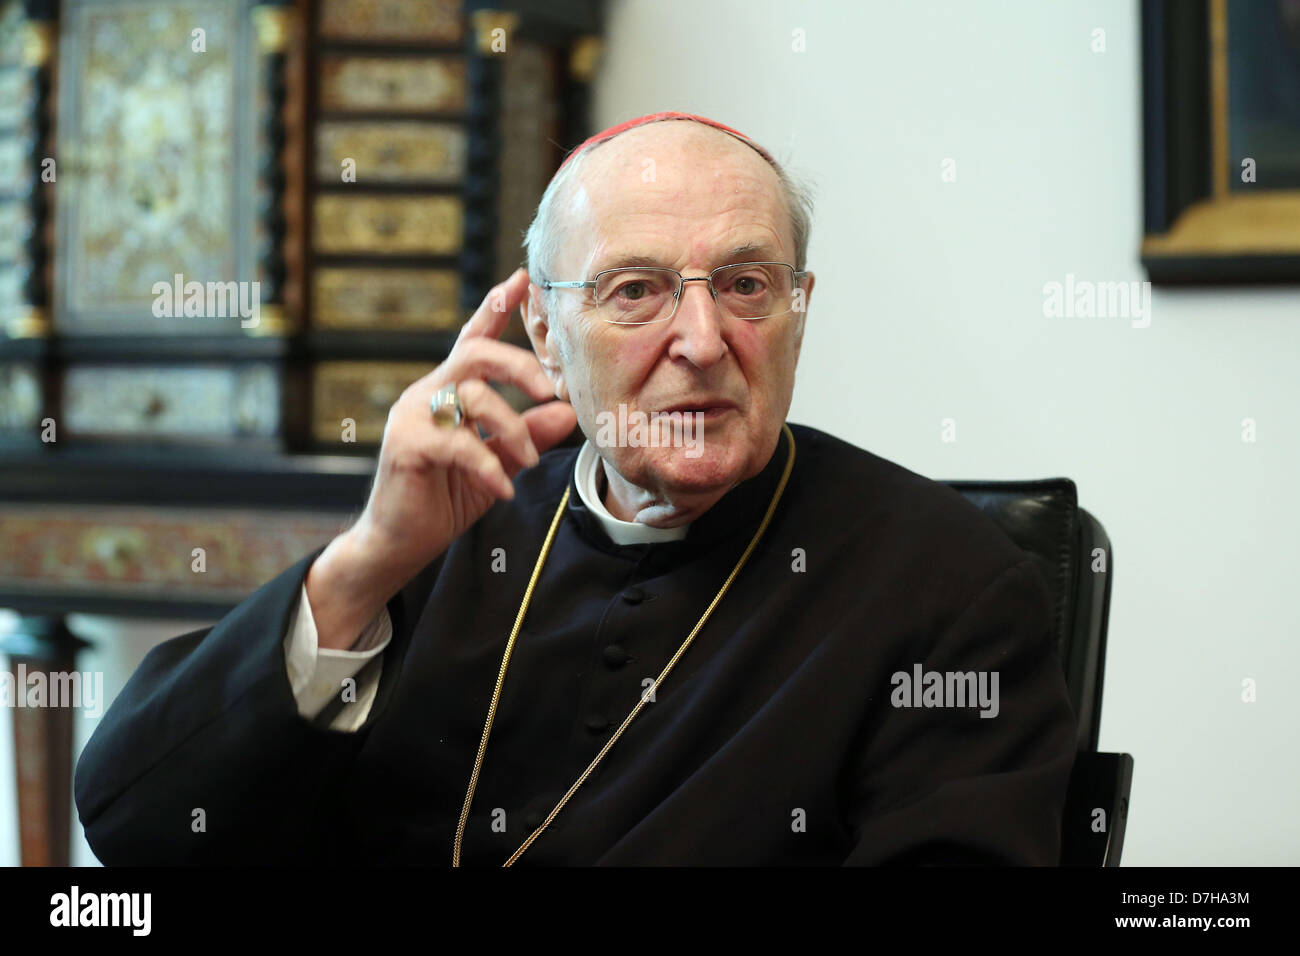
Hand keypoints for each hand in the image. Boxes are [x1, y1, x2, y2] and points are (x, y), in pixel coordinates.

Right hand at [306, 268, 575, 647]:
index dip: (495, 308)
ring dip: (513, 430)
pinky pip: (459, 444)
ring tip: (528, 462)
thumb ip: (527, 435)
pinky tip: (503, 490)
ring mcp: (412, 416)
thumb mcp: (497, 464)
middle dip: (521, 366)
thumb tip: (567, 413)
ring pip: (474, 398)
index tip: (521, 278)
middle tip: (554, 391)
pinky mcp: (405, 445)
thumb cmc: (443, 499)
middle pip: (477, 354)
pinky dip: (489, 467)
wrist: (398, 544)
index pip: (473, 340)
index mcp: (448, 392)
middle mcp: (426, 394)